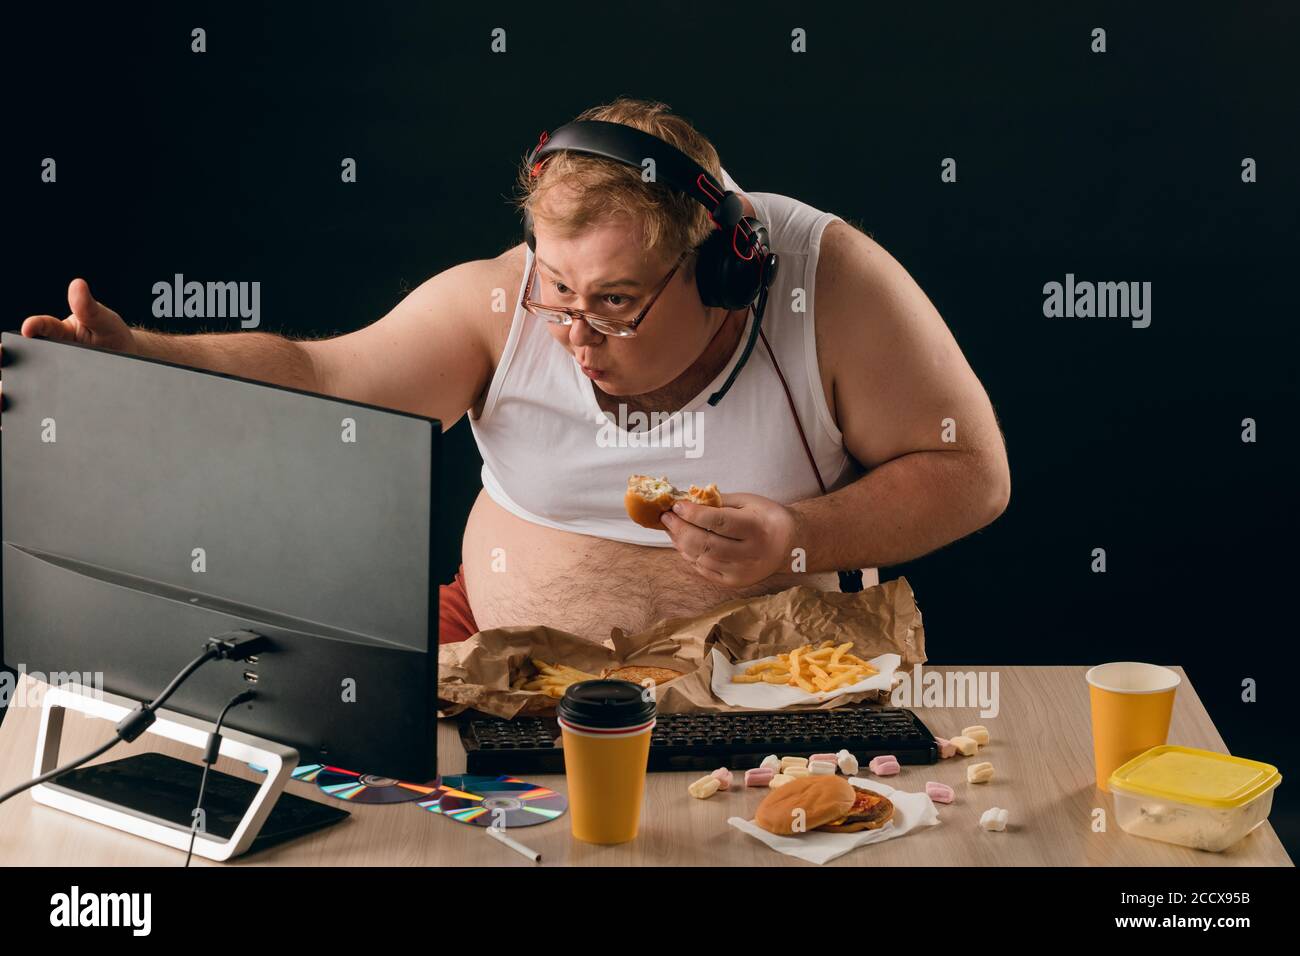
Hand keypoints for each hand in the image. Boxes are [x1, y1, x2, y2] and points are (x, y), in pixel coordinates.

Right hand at [3, 278, 134, 425]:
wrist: (129, 365)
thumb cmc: (113, 338)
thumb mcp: (105, 321)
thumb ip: (90, 307)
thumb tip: (78, 285)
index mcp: (55, 332)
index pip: (40, 327)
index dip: (34, 327)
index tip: (29, 328)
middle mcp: (46, 354)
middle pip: (18, 359)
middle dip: (6, 364)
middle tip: (2, 364)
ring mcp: (49, 378)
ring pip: (21, 385)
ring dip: (8, 393)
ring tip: (3, 401)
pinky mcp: (54, 398)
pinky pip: (34, 406)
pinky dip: (22, 416)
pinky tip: (12, 424)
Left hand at [660, 492, 800, 587]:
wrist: (789, 545)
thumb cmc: (765, 517)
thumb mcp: (748, 501)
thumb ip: (718, 502)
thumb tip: (686, 500)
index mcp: (756, 529)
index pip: (718, 522)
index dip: (694, 514)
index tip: (677, 505)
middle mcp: (750, 554)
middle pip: (706, 544)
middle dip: (681, 529)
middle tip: (666, 517)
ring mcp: (741, 572)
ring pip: (702, 559)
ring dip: (681, 543)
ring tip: (671, 528)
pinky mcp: (734, 583)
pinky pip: (704, 570)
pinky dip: (689, 556)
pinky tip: (683, 543)